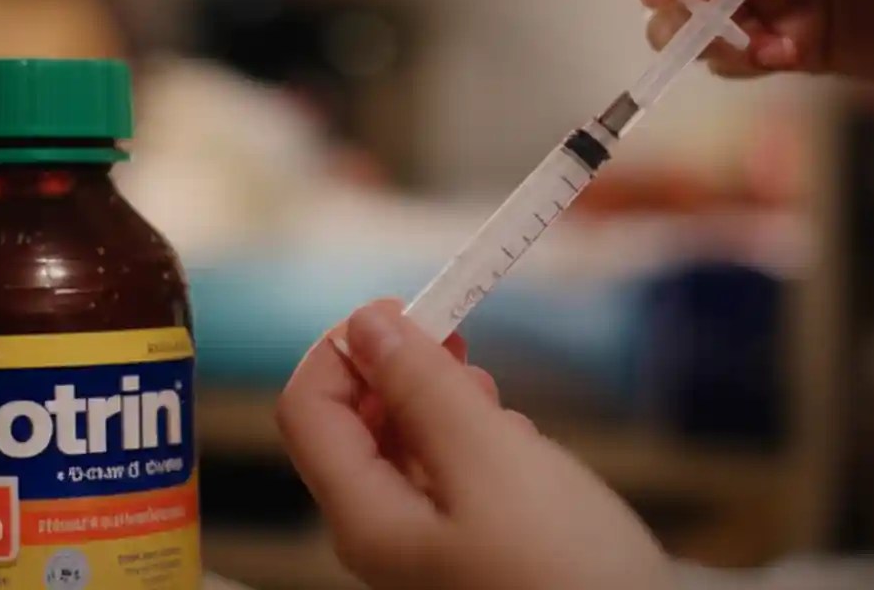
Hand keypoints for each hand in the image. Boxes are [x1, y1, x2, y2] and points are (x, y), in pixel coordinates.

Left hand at [276, 299, 670, 589]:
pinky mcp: (470, 548)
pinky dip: (475, 442)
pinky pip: (449, 476)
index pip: (308, 408)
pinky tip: (518, 448)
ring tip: (495, 401)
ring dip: (442, 404)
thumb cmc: (565, 572)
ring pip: (406, 446)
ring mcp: (426, 546)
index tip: (407, 309)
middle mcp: (382, 534)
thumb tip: (366, 326)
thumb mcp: (492, 460)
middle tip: (459, 339)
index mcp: (365, 518)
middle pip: (354, 424)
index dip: (345, 348)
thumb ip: (421, 388)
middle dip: (399, 370)